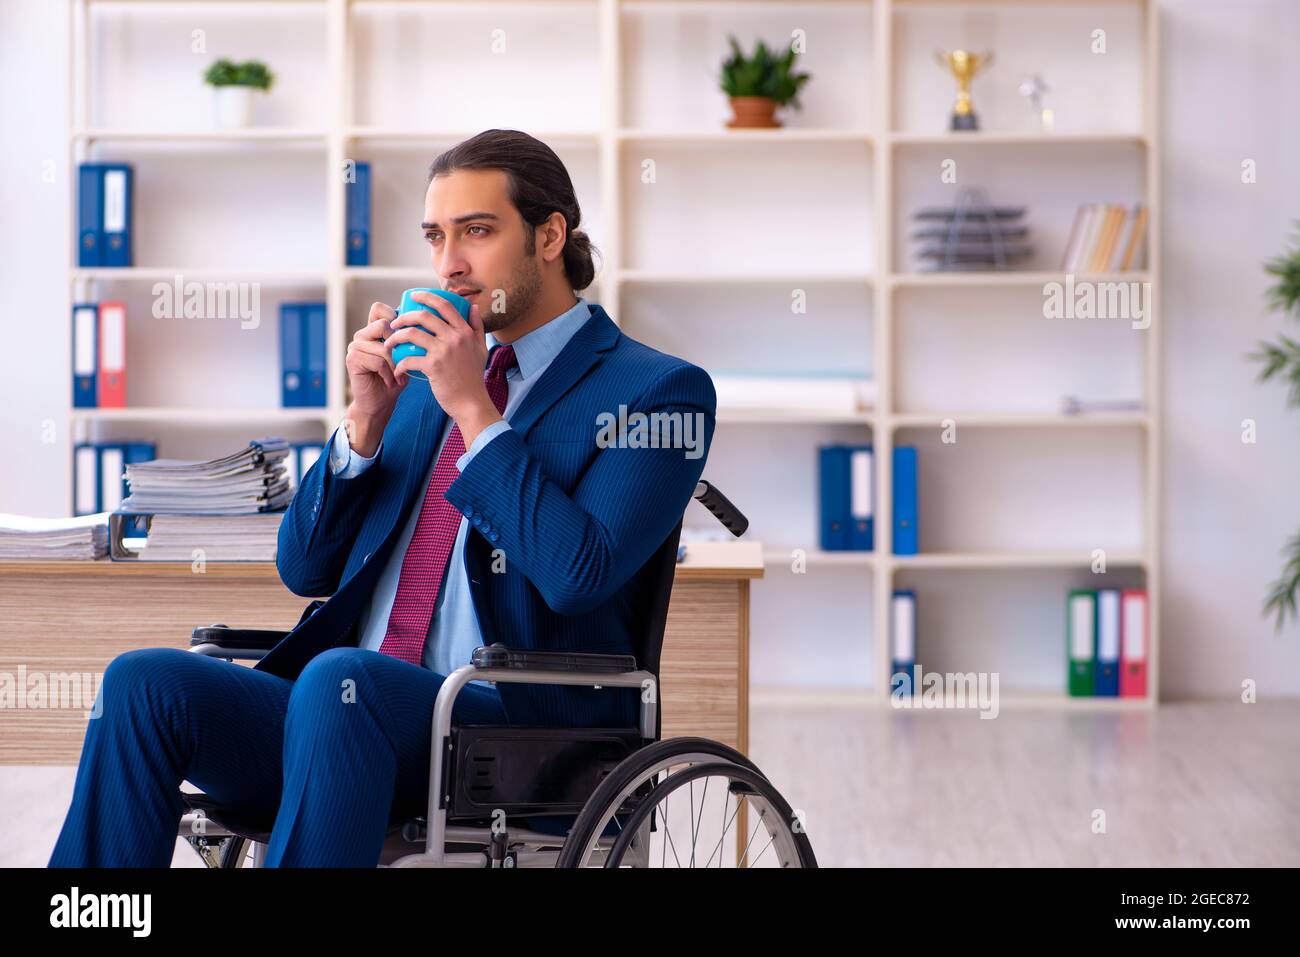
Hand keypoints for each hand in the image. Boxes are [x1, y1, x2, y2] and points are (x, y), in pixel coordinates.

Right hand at [346, 300, 408, 420]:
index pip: (379, 308)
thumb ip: (408, 339)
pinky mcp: (352, 359)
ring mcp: (355, 346)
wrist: (380, 404)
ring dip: (394, 363)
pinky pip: (377, 360)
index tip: (405, 334)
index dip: (393, 316)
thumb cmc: (395, 380)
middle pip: (383, 325)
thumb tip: (425, 324)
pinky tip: (390, 382)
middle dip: (398, 344)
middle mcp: (362, 335)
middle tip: (402, 362)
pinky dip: (388, 373)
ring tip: (397, 375)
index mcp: (373, 330)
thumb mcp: (405, 357)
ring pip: (382, 346)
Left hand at [387, 291, 492, 423]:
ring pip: (412, 334)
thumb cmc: (474, 377)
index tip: (414, 296)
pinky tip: (396, 369)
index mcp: (465, 332)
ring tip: (389, 342)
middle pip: (424, 316)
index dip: (427, 296)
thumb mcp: (481, 348)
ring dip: (396, 336)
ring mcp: (444, 352)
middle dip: (405, 316)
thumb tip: (475, 306)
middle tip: (395, 322)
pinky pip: (409, 359)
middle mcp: (455, 338)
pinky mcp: (433, 367)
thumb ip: (477, 327)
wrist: (471, 402)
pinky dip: (399, 364)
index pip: (445, 306)